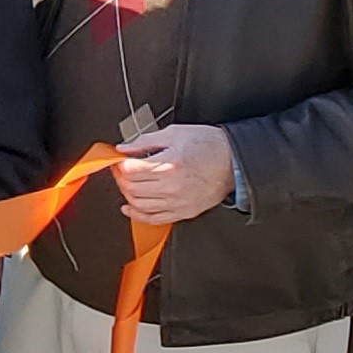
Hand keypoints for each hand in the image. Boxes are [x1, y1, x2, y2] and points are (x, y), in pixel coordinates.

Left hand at [112, 122, 235, 225]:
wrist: (234, 161)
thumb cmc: (209, 145)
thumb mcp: (175, 133)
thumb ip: (145, 141)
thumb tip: (123, 148)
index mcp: (169, 164)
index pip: (130, 170)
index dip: (118, 164)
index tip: (118, 160)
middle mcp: (172, 186)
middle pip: (131, 187)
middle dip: (121, 178)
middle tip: (121, 170)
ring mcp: (178, 202)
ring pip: (139, 205)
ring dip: (127, 195)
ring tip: (127, 184)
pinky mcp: (184, 212)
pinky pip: (154, 219)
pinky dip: (137, 215)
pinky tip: (130, 208)